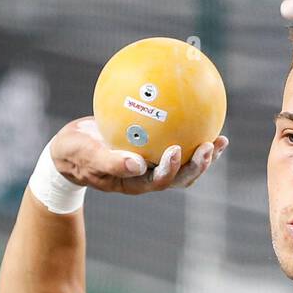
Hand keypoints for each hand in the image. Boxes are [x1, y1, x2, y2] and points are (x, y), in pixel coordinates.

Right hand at [50, 117, 227, 194]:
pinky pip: (175, 138)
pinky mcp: (155, 148)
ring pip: (185, 162)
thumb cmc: (76, 154)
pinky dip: (188, 129)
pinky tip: (197, 109)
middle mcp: (150, 175)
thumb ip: (110, 162)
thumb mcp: (88, 157)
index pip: (161, 180)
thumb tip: (136, 164)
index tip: (177, 149)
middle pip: (181, 175)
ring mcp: (154, 163)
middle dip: (199, 164)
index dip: (173, 169)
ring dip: (204, 153)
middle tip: (211, 145)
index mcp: (137, 182)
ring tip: (220, 137)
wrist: (72, 148)